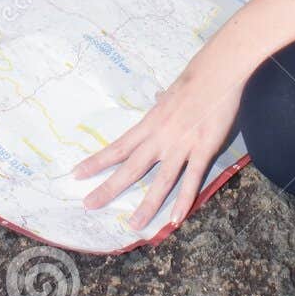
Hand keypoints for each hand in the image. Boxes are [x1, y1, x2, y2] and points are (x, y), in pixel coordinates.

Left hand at [74, 43, 243, 230]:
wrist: (218, 70)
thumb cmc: (195, 78)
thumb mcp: (171, 92)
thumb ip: (163, 102)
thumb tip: (158, 98)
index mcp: (150, 123)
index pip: (118, 147)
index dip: (97, 162)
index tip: (76, 174)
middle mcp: (160, 137)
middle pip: (130, 168)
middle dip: (108, 188)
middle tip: (88, 205)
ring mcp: (181, 145)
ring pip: (160, 181)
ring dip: (146, 205)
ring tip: (134, 225)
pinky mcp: (203, 149)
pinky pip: (192, 179)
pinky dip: (184, 200)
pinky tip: (175, 219)